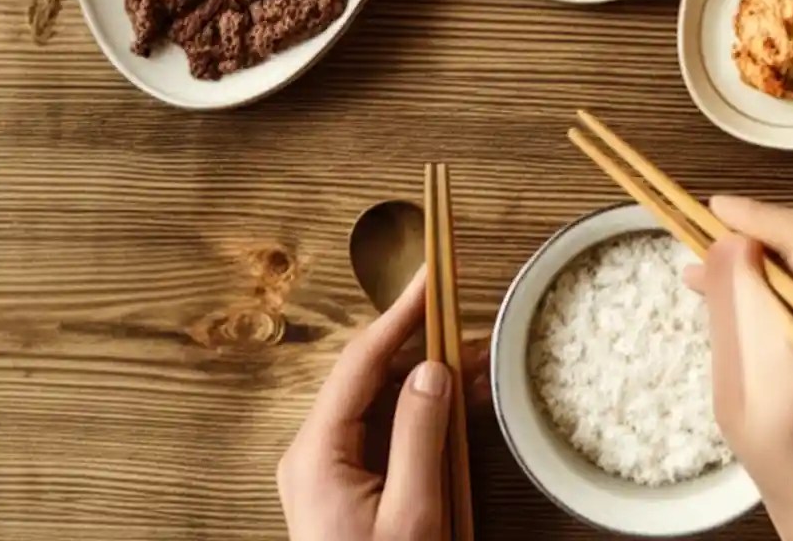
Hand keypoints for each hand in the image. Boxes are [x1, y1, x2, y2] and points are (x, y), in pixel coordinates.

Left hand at [278, 266, 488, 540]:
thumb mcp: (412, 513)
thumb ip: (420, 435)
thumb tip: (432, 370)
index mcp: (316, 454)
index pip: (360, 362)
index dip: (399, 315)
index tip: (429, 278)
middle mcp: (314, 453)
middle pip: (370, 376)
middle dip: (422, 344)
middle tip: (470, 322)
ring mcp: (328, 468)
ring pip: (381, 401)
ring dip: (429, 379)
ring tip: (478, 360)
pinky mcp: (348, 482)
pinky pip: (386, 430)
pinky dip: (424, 412)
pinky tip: (462, 402)